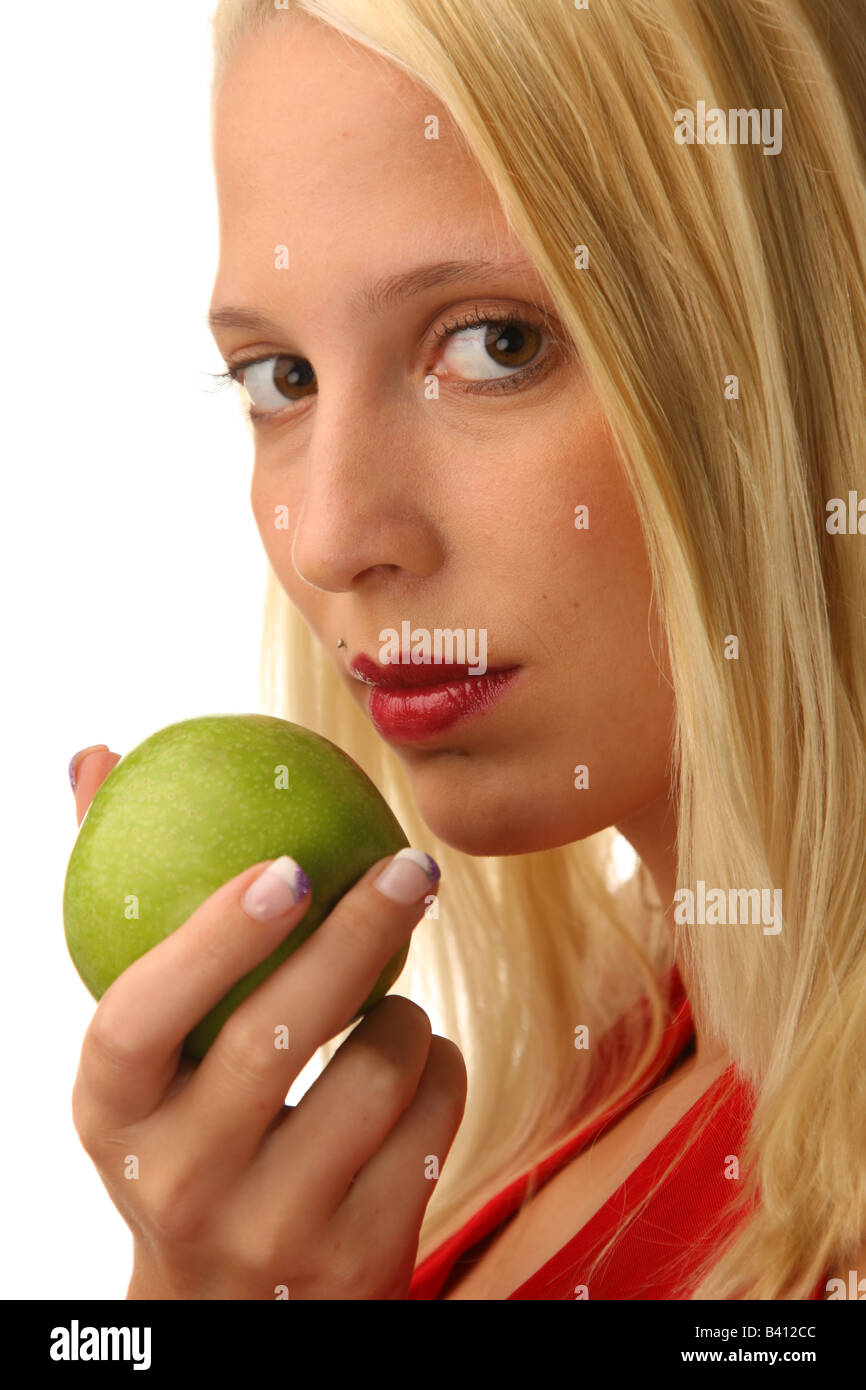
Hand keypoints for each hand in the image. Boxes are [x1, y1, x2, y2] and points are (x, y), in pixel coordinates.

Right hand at [67, 745, 466, 1299]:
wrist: (236, 1313)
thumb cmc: (188, 1133)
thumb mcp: (140, 1053)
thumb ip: (126, 908)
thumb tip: (93, 757)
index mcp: (112, 1114)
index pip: (143, 1018)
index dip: (213, 937)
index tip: (287, 864)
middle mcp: (180, 1181)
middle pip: (280, 1032)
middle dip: (361, 931)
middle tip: (409, 868)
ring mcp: (273, 1231)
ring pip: (379, 1069)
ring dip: (406, 1017)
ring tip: (389, 1015)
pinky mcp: (359, 1261)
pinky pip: (434, 1118)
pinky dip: (440, 1073)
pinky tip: (414, 1076)